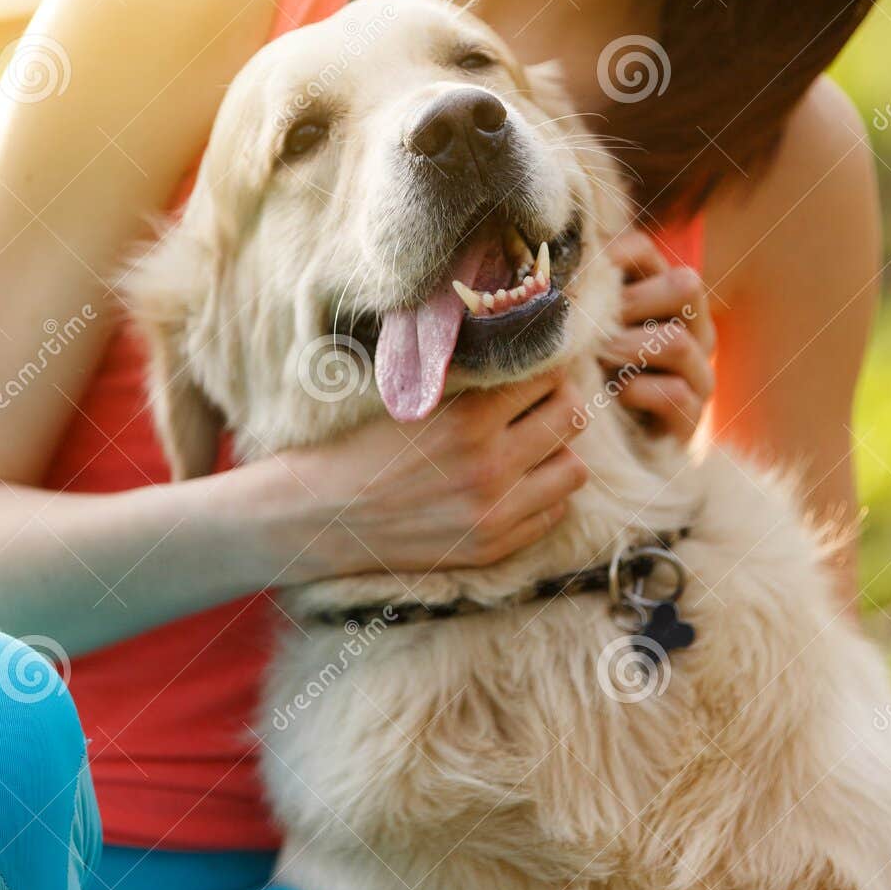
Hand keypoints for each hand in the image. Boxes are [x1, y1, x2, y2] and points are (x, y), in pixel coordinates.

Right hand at [219, 368, 589, 586]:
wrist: (317, 516)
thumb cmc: (357, 444)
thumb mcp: (407, 395)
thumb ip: (464, 374)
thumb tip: (516, 342)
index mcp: (466, 419)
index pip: (545, 375)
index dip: (540, 364)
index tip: (531, 363)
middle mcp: (488, 466)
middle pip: (570, 416)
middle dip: (557, 400)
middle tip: (536, 400)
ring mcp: (494, 512)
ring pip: (573, 468)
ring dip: (557, 451)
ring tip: (531, 444)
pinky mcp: (492, 547)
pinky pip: (553, 513)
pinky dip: (542, 495)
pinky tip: (514, 483)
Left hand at [599, 227, 716, 441]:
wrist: (612, 448)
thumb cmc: (592, 378)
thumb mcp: (585, 334)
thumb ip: (578, 301)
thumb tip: (549, 265)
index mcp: (661, 298)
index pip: (646, 252)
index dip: (614, 254)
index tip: (584, 273)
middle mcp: (692, 328)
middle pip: (684, 286)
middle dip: (634, 301)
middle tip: (597, 323)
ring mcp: (698, 373)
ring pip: (680, 341)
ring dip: (633, 347)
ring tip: (602, 356)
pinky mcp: (691, 417)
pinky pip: (678, 394)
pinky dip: (641, 391)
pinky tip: (617, 393)